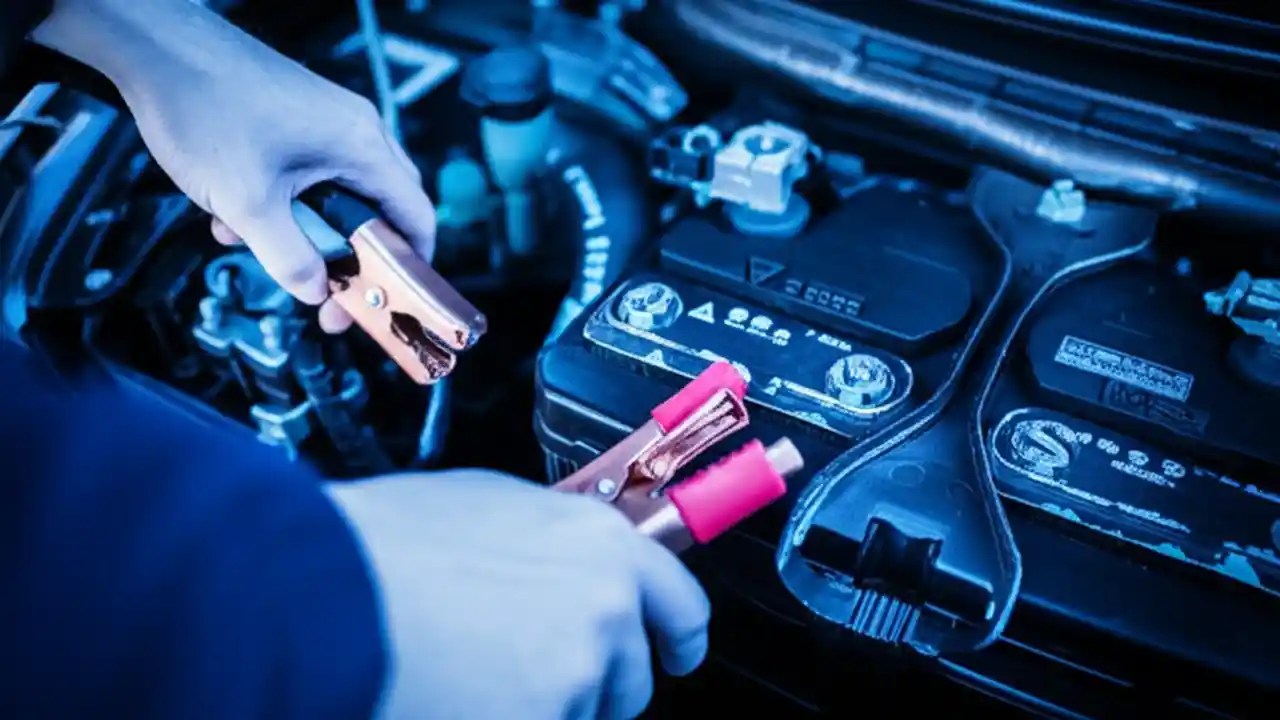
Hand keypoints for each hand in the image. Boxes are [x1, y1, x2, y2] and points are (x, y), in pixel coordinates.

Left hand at [33, 0, 435, 332]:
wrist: (156, 50)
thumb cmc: (206, 109)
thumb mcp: (247, 204)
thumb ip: (288, 258)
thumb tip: (314, 291)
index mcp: (362, 148)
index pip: (416, 218)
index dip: (410, 267)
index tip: (386, 303)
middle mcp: (356, 130)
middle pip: (378, 210)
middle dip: (350, 255)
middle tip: (327, 292)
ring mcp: (326, 121)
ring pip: (335, 195)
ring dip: (304, 230)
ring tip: (260, 245)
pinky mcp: (296, 118)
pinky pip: (306, 174)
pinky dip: (281, 202)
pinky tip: (235, 213)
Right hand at [326, 470, 710, 719]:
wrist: (324, 593)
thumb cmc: (387, 544)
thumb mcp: (491, 506)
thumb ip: (553, 542)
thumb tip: (566, 564)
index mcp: (602, 545)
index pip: (682, 604)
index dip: (679, 634)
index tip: (677, 649)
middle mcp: (605, 612)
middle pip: (630, 678)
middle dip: (593, 683)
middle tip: (531, 671)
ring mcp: (575, 680)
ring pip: (579, 713)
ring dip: (543, 706)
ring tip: (473, 677)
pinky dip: (507, 715)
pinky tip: (457, 697)